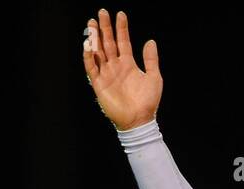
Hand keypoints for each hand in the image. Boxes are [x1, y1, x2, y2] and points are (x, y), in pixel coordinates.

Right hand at [83, 9, 161, 130]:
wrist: (139, 120)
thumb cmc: (148, 102)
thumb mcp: (154, 78)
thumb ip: (150, 60)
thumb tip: (150, 41)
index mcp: (128, 64)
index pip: (123, 41)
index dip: (121, 28)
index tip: (120, 14)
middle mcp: (116, 66)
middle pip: (108, 43)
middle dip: (105, 28)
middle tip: (102, 12)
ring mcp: (106, 74)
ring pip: (98, 52)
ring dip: (95, 38)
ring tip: (92, 24)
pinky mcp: (99, 83)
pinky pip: (91, 68)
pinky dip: (89, 57)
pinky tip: (89, 46)